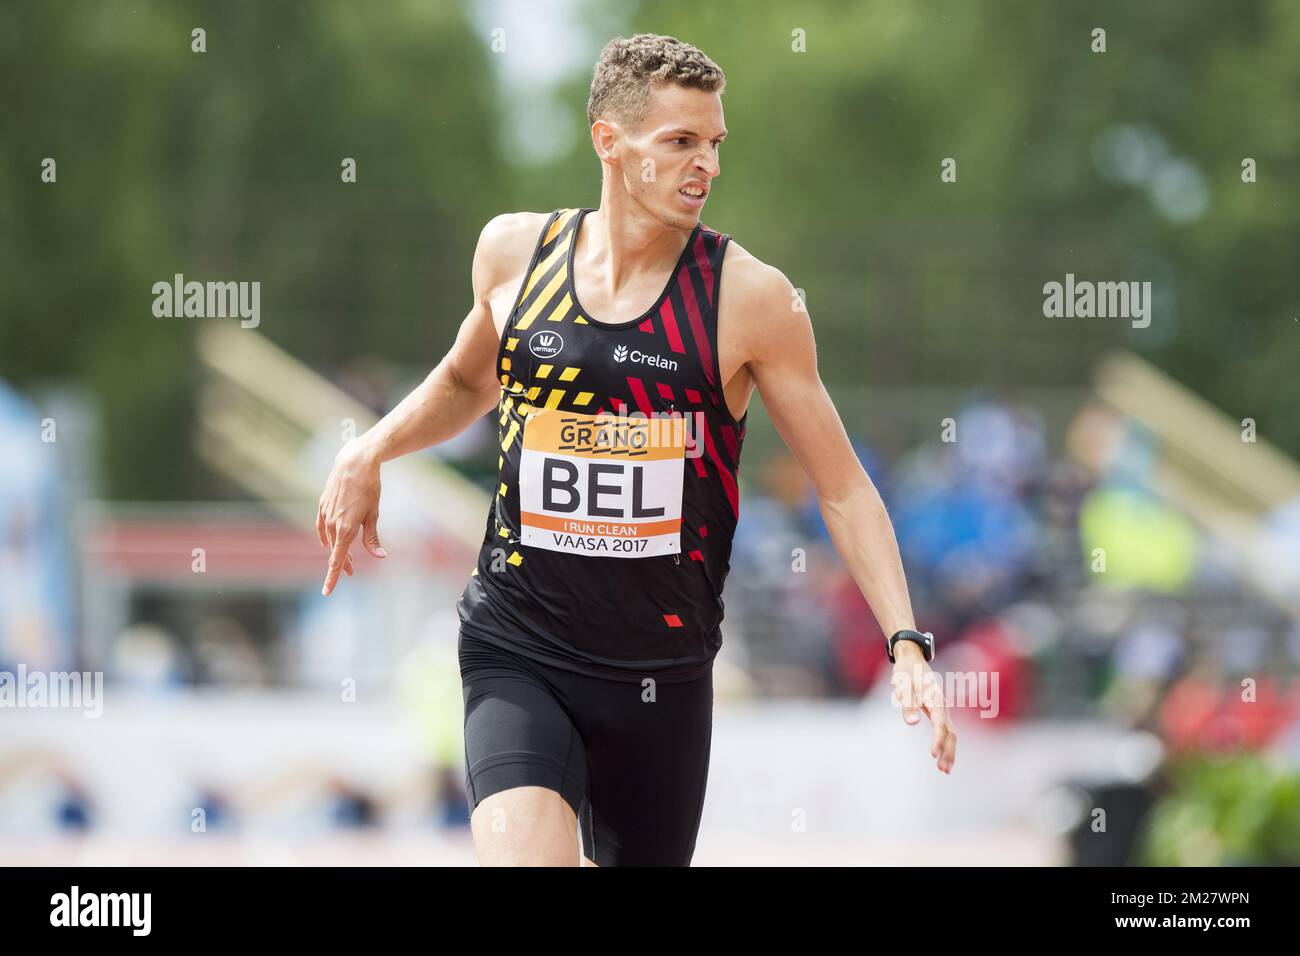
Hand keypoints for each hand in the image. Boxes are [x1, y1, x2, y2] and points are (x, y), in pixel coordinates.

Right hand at [316, 438, 385, 595]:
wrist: (354, 462)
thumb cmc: (369, 487)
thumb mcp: (374, 513)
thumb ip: (373, 538)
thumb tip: (380, 557)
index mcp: (346, 528)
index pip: (336, 559)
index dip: (333, 577)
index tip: (327, 592)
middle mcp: (332, 523)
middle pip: (335, 551)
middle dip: (342, 563)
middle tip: (352, 572)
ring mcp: (325, 514)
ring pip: (329, 539)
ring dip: (337, 549)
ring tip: (346, 557)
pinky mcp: (322, 505)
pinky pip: (321, 527)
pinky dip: (325, 536)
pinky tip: (326, 542)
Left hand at [889, 643, 956, 773]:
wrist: (911, 658)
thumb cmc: (905, 672)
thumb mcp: (902, 686)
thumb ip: (907, 704)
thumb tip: (913, 723)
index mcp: (934, 699)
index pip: (940, 724)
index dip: (938, 740)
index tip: (933, 754)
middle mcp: (942, 705)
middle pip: (950, 732)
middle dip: (948, 751)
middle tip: (943, 769)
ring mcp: (942, 708)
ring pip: (951, 732)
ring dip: (949, 751)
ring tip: (944, 769)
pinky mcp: (938, 710)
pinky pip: (946, 729)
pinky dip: (946, 743)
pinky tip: (942, 755)